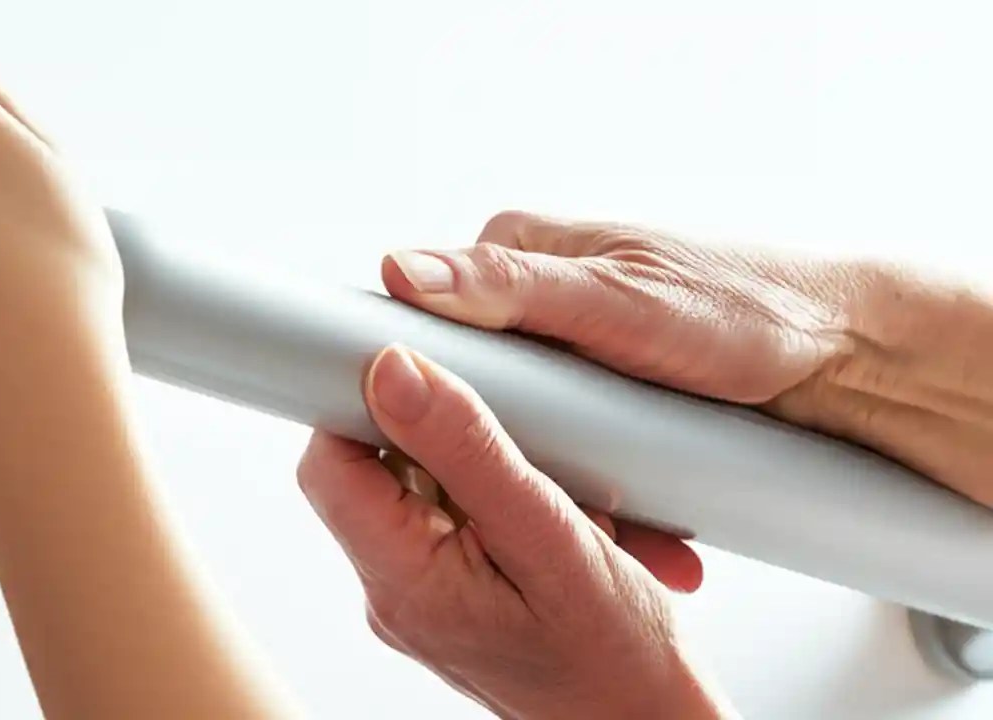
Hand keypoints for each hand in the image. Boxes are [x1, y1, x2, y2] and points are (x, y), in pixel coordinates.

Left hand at [298, 347, 730, 718]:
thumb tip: (391, 373)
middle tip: (506, 419)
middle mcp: (395, 590)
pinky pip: (442, 509)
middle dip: (430, 425)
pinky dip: (488, 487)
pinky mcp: (444, 587)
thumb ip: (471, 452)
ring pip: (409, 480)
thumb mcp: (554, 538)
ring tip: (543, 478)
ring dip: (470, 456)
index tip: (418, 360)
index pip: (330, 464)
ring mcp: (416, 592)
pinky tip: (545, 502)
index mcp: (406, 582)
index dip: (357, 400)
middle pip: (366, 466)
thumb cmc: (615, 653)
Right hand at [380, 211, 992, 505]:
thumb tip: (402, 270)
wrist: (832, 357)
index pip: (417, 324)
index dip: (412, 391)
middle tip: (542, 502)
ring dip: (540, 479)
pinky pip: (553, 444)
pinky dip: (576, 483)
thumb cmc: (738, 310)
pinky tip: (612, 517)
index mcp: (511, 254)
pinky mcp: (586, 392)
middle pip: (460, 387)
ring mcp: (556, 348)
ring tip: (600, 523)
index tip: (427, 453)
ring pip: (507, 426)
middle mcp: (525, 298)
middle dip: (492, 452)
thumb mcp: (617, 298)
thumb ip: (509, 285)